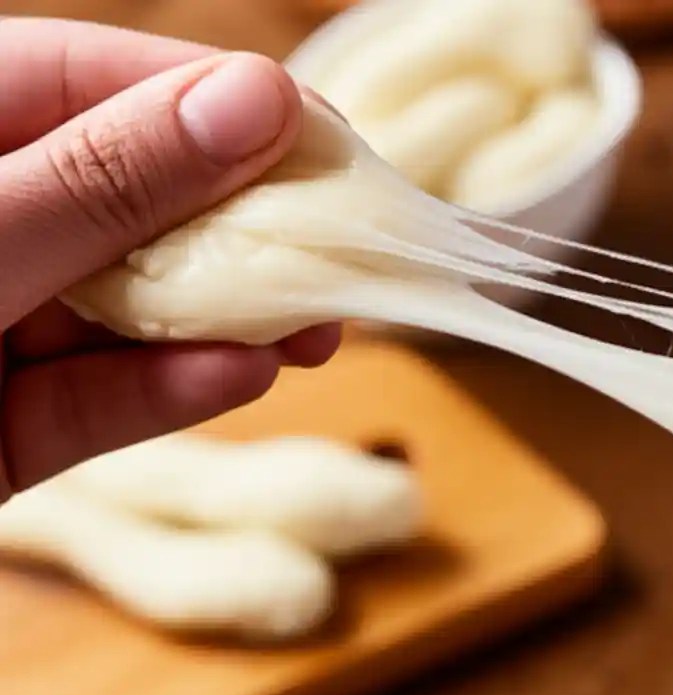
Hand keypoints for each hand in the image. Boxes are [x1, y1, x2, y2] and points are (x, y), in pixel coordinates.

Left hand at [0, 18, 339, 501]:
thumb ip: (108, 177)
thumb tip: (257, 98)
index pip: (119, 85)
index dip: (237, 112)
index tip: (340, 153)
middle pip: (144, 204)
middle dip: (249, 233)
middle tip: (346, 262)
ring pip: (130, 308)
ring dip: (224, 322)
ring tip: (312, 331)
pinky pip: (92, 396)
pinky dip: (162, 393)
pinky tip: (236, 379)